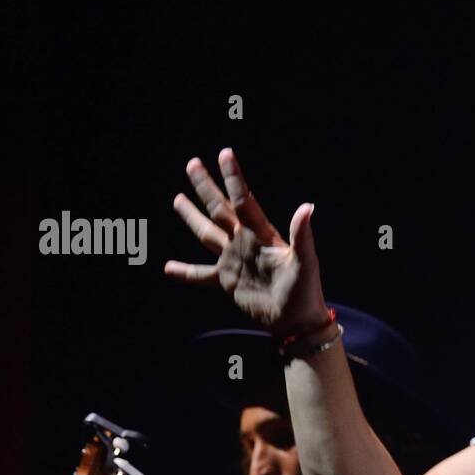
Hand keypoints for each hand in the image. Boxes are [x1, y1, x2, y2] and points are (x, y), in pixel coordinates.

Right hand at [166, 148, 327, 334]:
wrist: (296, 321)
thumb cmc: (305, 291)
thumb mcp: (305, 262)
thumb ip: (302, 235)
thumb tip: (307, 207)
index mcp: (262, 234)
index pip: (244, 200)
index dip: (234, 177)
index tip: (224, 154)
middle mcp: (244, 242)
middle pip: (220, 209)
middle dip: (206, 187)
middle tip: (192, 164)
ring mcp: (234, 260)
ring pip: (207, 233)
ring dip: (192, 216)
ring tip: (177, 199)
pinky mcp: (227, 281)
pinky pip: (200, 275)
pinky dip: (185, 272)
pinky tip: (168, 267)